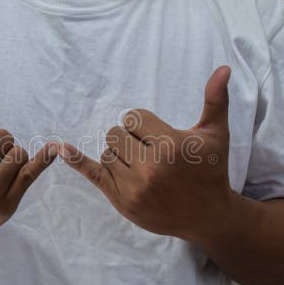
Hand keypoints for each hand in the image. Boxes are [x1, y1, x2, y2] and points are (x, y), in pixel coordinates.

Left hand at [58, 66, 234, 240]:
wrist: (208, 216)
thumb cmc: (211, 170)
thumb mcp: (216, 134)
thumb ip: (216, 99)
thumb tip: (223, 68)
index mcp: (170, 145)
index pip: (133, 118)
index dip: (143, 124)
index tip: (158, 136)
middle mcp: (150, 167)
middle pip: (115, 133)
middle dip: (129, 138)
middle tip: (149, 152)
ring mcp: (134, 187)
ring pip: (107, 153)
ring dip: (119, 154)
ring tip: (143, 166)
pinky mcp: (123, 201)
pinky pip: (94, 173)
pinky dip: (76, 160)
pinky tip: (61, 148)